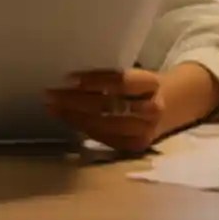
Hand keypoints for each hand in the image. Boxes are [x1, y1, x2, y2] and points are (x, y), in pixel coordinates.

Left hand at [44, 69, 166, 152]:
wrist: (167, 108)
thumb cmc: (139, 86)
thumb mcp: (132, 74)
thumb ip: (109, 76)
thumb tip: (70, 79)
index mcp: (152, 83)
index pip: (121, 81)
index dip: (94, 80)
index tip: (68, 78)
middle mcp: (152, 109)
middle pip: (109, 106)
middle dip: (75, 101)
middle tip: (51, 94)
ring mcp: (145, 131)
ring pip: (104, 124)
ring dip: (74, 116)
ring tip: (53, 108)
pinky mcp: (136, 145)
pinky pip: (104, 138)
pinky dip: (83, 128)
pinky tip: (67, 119)